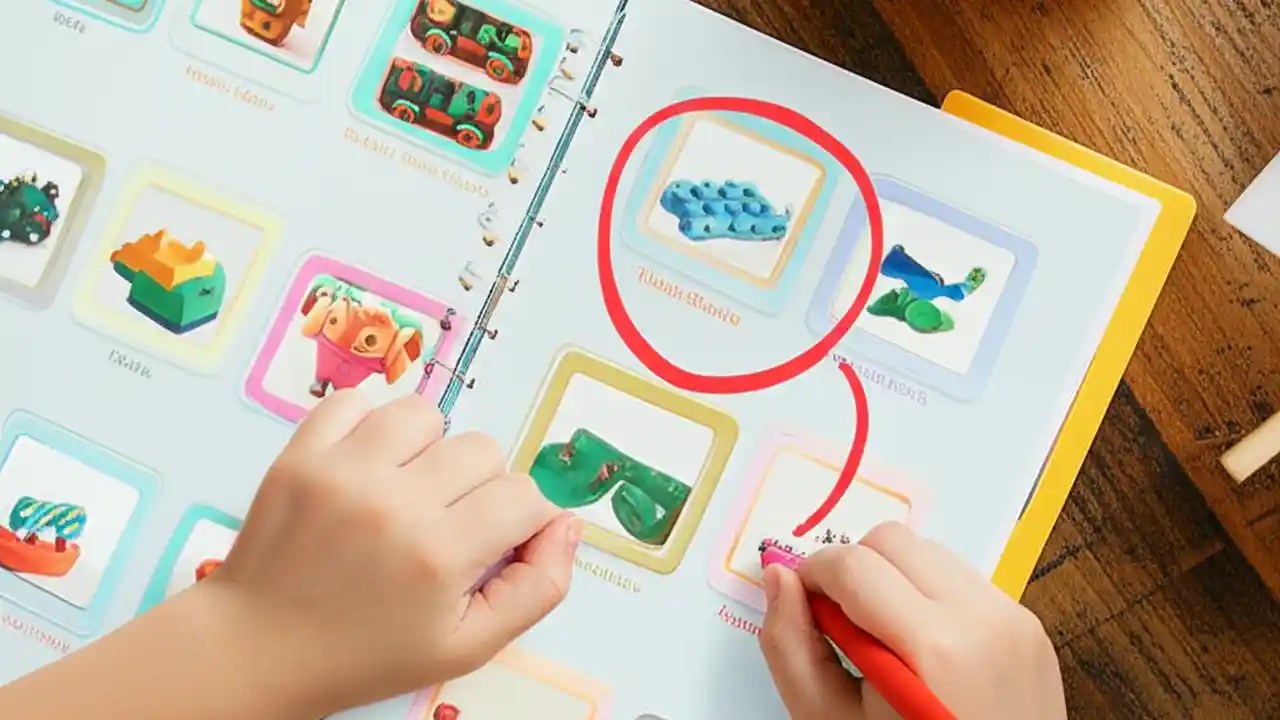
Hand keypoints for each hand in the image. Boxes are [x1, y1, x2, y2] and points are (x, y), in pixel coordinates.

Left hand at [197, 390, 582, 716]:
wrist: (259, 650)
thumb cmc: (366, 653)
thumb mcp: (467, 646)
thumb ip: (537, 589)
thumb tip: (566, 525)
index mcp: (440, 556)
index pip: (522, 495)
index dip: (521, 518)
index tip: (494, 540)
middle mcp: (394, 505)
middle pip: (482, 450)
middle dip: (477, 486)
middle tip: (445, 523)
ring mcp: (343, 473)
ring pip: (426, 414)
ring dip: (428, 447)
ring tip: (408, 487)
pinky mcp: (301, 455)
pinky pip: (357, 401)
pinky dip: (370, 425)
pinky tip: (368, 466)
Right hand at [759, 522, 1066, 719]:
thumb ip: (791, 647)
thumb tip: (778, 578)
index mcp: (934, 647)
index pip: (853, 564)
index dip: (813, 574)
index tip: (804, 603)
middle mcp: (982, 619)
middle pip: (892, 541)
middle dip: (852, 568)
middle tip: (841, 622)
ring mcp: (1013, 618)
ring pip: (929, 551)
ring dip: (893, 577)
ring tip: (885, 637)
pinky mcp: (1030, 626)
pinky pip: (965, 578)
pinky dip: (931, 593)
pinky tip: (923, 645)